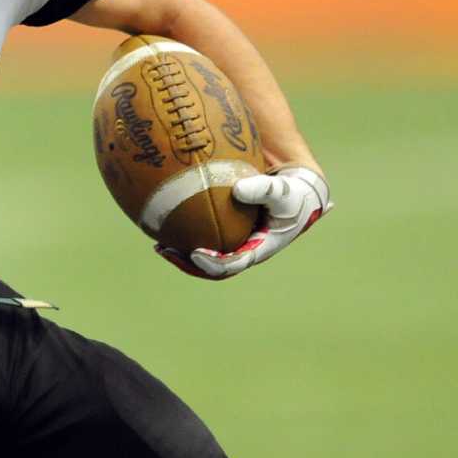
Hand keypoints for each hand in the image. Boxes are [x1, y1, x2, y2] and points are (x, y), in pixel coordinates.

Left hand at [158, 165, 331, 279]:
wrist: (297, 194)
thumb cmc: (291, 194)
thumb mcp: (283, 191)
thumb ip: (264, 190)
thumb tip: (237, 190)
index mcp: (259, 249)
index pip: (233, 264)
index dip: (212, 263)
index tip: (194, 253)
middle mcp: (244, 251)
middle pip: (212, 268)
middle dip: (188, 263)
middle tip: (165, 250)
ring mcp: (235, 245)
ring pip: (205, 258)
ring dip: (182, 254)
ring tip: (159, 244)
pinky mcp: (228, 234)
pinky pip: (204, 240)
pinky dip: (186, 236)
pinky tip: (166, 226)